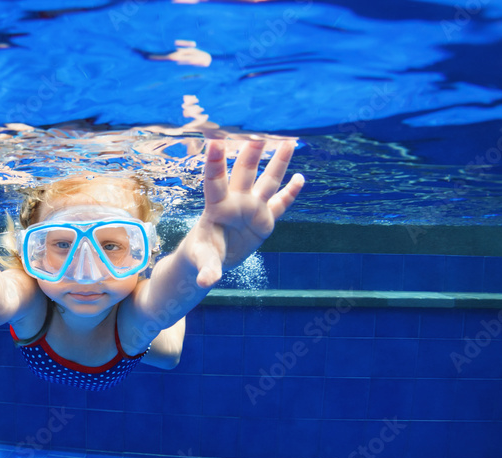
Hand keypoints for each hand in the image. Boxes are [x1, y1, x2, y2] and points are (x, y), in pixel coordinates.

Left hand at [186, 139, 303, 287]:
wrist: (210, 257)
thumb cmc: (201, 255)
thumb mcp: (203, 262)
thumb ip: (207, 269)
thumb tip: (207, 282)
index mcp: (216, 208)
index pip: (215, 182)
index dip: (215, 163)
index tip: (214, 141)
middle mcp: (236, 202)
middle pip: (244, 173)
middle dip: (251, 154)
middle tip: (257, 132)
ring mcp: (252, 209)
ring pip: (266, 182)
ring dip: (277, 163)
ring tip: (288, 143)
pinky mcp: (264, 220)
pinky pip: (280, 204)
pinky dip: (290, 193)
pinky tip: (300, 178)